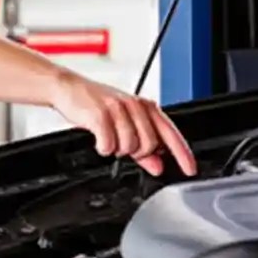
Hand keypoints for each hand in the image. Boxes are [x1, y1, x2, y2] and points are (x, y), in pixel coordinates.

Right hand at [49, 71, 196, 176]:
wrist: (66, 87)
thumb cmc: (94, 103)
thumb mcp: (123, 123)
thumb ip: (143, 147)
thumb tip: (158, 165)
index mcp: (144, 106)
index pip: (170, 132)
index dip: (182, 153)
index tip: (190, 169)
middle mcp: (134, 105)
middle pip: (149, 145)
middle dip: (135, 151)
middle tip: (120, 141)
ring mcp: (118, 109)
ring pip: (129, 147)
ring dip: (116, 148)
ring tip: (107, 136)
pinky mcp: (100, 114)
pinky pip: (109, 145)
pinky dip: (103, 148)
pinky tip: (99, 139)